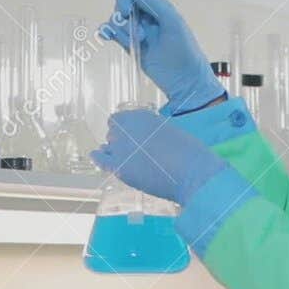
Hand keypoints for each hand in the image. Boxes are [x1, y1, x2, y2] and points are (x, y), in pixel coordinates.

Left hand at [89, 108, 228, 204]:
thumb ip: (152, 134)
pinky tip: (96, 155)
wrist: (192, 172)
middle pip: (114, 132)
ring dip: (113, 150)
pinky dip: (99, 158)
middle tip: (131, 150)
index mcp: (142, 116)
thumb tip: (144, 143)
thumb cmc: (190, 153)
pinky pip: (102, 160)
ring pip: (108, 146)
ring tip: (121, 156)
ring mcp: (121, 147)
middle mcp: (127, 127)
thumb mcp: (170, 133)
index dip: (125, 128)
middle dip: (120, 140)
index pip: (122, 119)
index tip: (129, 135)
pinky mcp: (120, 167)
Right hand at [98, 0, 225, 114]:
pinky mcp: (131, 47)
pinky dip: (106, 32)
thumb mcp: (173, 21)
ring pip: (117, 21)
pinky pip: (113, 34)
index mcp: (158, 8)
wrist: (184, 80)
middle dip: (124, 17)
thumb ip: (154, 3)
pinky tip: (105, 36)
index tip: (127, 12)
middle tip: (140, 35)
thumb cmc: (184, 50)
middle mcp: (146, 18)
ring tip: (138, 42)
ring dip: (120, 29)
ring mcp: (137, 32)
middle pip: (122, 5)